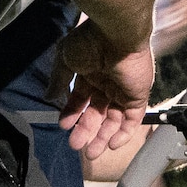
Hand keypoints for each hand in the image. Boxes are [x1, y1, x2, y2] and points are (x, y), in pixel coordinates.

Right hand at [54, 21, 154, 159]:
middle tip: (76, 145)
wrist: (116, 33)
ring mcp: (123, 90)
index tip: (64, 126)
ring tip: (90, 152)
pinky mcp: (138, 95)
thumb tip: (48, 97)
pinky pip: (132, 119)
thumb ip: (58, 79)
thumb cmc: (90, 41)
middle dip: (85, 131)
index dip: (72, 114)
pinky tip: (111, 144)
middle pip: (96, 113)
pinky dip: (123, 134)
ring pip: (113, 120)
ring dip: (102, 137)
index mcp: (90, 73)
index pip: (80, 99)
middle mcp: (107, 83)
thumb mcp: (65, 58)